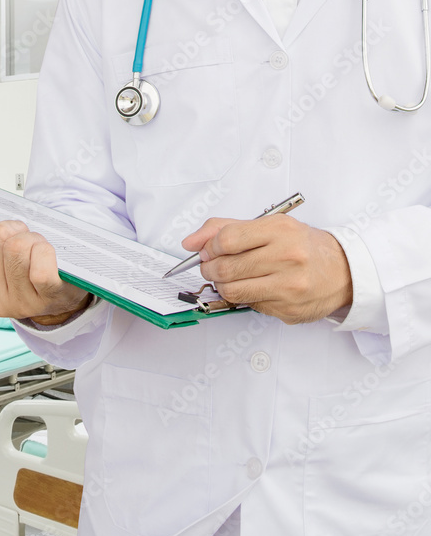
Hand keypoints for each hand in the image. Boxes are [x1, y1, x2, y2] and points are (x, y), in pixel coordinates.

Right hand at [0, 221, 91, 324]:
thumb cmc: (21, 272)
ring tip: (35, 250)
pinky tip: (47, 258)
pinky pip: (40, 267)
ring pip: (16, 246)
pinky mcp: (48, 297)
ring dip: (31, 238)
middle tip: (21, 243)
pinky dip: (45, 252)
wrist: (58, 296)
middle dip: (11, 230)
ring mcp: (19, 302)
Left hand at [182, 215, 352, 323]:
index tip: (210, 250)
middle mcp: (288, 257)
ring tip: (231, 277)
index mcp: (281, 230)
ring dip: (222, 284)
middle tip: (214, 265)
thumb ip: (226, 228)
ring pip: (231, 290)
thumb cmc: (303, 246)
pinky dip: (244, 297)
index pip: (226, 239)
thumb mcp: (269, 226)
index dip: (209, 247)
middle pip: (224, 268)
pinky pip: (248, 305)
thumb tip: (190, 242)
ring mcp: (289, 286)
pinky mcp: (288, 309)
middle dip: (210, 268)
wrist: (345, 270)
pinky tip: (256, 287)